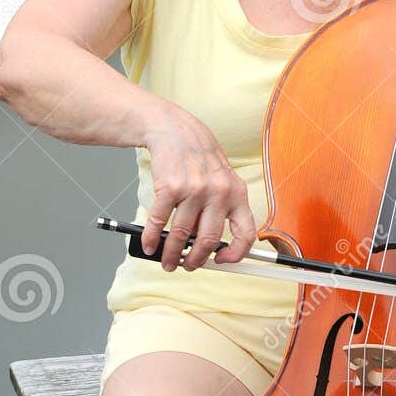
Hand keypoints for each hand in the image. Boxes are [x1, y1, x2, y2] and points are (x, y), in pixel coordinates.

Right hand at [140, 107, 256, 271]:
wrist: (175, 130)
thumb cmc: (199, 159)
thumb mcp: (219, 181)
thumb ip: (217, 211)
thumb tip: (203, 246)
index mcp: (237, 193)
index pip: (246, 233)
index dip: (236, 254)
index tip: (222, 261)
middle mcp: (219, 192)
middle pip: (208, 241)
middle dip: (195, 261)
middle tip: (186, 266)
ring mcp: (194, 190)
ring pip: (181, 235)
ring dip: (170, 254)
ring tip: (166, 260)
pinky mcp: (170, 188)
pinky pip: (159, 221)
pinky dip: (151, 238)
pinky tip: (149, 244)